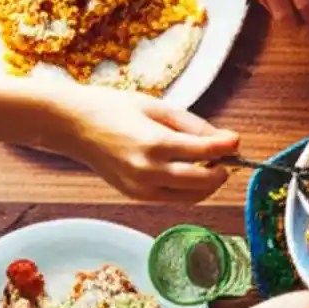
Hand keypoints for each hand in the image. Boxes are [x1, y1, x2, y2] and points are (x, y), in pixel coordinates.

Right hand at [49, 88, 238, 201]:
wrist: (72, 126)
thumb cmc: (113, 109)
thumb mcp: (156, 107)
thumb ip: (193, 125)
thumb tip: (226, 141)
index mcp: (154, 142)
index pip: (205, 152)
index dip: (227, 147)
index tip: (236, 141)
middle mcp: (148, 171)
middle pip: (204, 181)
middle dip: (222, 169)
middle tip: (225, 155)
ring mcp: (141, 188)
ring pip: (193, 196)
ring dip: (209, 182)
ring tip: (207, 162)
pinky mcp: (136, 197)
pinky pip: (175, 199)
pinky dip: (189, 188)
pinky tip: (187, 170)